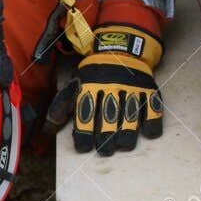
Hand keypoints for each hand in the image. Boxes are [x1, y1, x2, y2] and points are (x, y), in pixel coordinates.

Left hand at [70, 24, 163, 153]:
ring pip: (130, 113)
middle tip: (105, 151)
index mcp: (89, 87)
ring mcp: (131, 87)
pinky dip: (153, 120)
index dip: (84, 134)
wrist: (119, 50)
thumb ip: (60, 109)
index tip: (84, 148)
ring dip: (127, 132)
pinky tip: (149, 134)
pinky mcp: (148, 87)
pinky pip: (152, 105)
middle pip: (109, 116)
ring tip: (124, 146)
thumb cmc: (92, 76)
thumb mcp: (73, 87)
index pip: (85, 114)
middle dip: (106, 137)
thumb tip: (47, 132)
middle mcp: (110, 86)